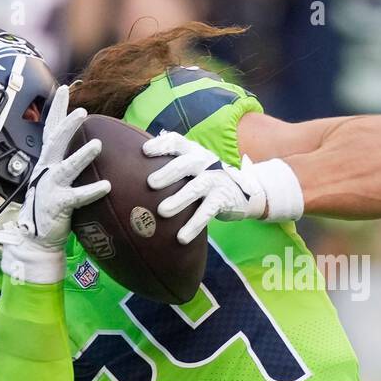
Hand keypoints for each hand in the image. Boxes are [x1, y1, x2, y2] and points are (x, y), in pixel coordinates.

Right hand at [0, 85, 109, 284]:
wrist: (36, 238)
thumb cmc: (49, 207)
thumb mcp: (54, 181)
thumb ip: (66, 164)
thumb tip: (88, 146)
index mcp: (47, 163)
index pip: (51, 130)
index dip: (56, 110)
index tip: (63, 89)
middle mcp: (46, 171)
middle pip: (55, 142)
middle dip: (67, 125)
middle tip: (81, 111)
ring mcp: (51, 188)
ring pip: (67, 168)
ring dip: (81, 155)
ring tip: (97, 145)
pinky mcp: (58, 205)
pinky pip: (77, 197)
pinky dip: (91, 191)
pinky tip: (106, 186)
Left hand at [144, 131, 303, 243]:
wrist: (245, 191)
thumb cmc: (206, 179)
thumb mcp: (193, 168)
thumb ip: (172, 166)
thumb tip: (134, 175)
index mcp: (193, 152)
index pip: (177, 142)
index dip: (161, 145)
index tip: (144, 151)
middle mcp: (205, 162)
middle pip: (185, 164)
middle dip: (167, 173)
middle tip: (151, 183)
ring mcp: (215, 180)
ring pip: (196, 188)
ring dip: (179, 200)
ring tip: (162, 211)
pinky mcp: (223, 199)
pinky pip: (207, 212)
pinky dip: (194, 225)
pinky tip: (181, 238)